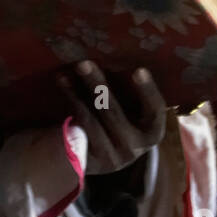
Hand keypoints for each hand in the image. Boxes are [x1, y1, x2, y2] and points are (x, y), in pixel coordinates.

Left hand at [55, 59, 166, 173]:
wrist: (103, 157)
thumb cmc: (122, 123)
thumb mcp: (134, 114)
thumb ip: (130, 95)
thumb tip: (113, 56)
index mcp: (151, 133)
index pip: (154, 111)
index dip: (148, 91)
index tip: (139, 70)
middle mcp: (133, 148)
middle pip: (114, 113)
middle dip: (98, 86)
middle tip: (83, 64)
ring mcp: (110, 158)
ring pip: (90, 121)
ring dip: (76, 95)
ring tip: (64, 75)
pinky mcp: (88, 160)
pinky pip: (75, 130)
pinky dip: (69, 107)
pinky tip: (62, 88)